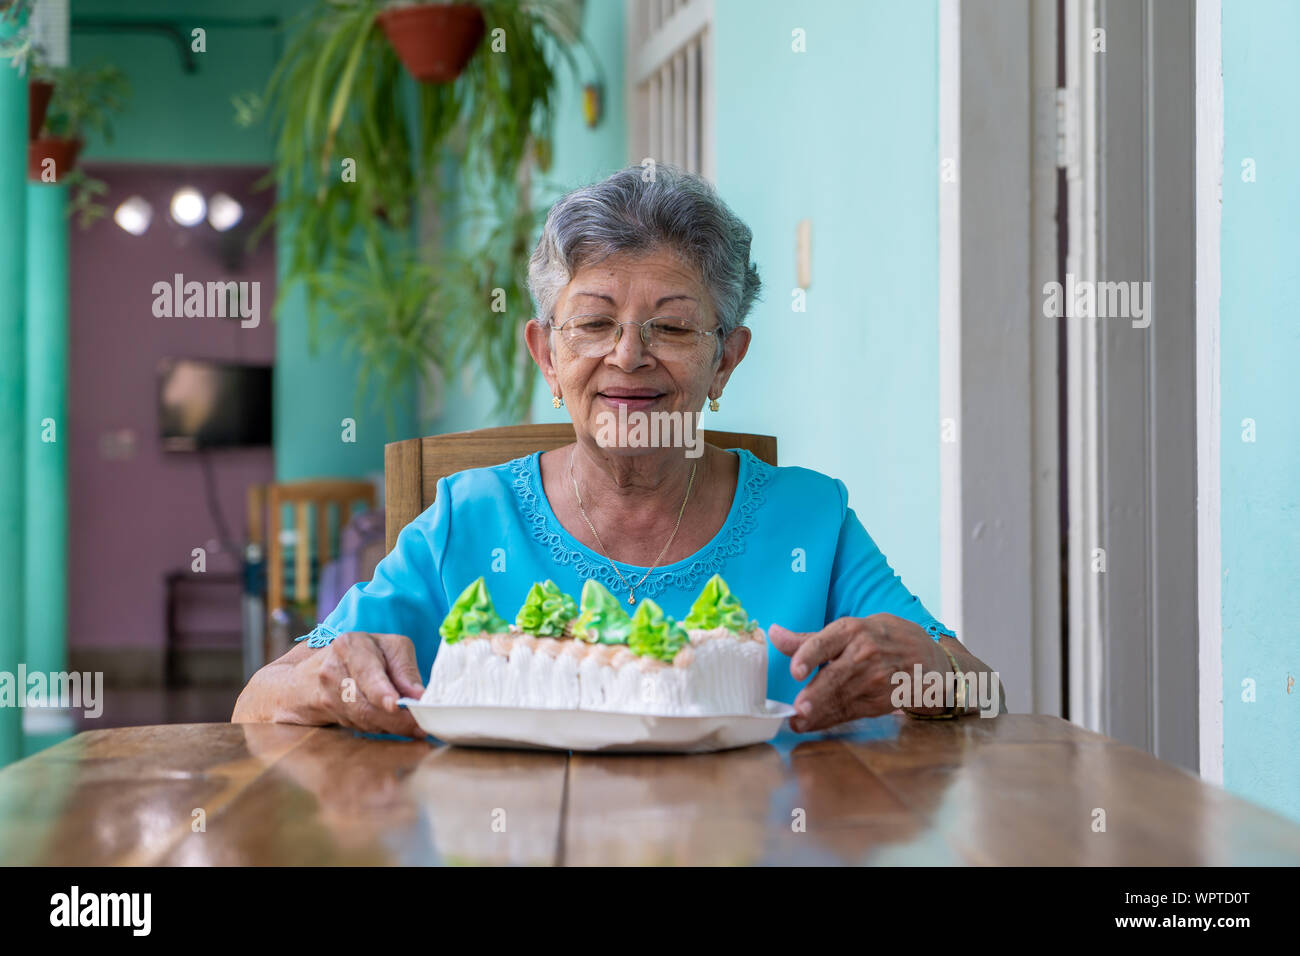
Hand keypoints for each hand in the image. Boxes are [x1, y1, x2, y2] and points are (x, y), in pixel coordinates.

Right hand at [233, 632, 425, 738]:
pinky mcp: (322, 710)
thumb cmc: (357, 657)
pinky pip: (355, 724)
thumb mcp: (386, 650)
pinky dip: (375, 727)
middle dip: (396, 719)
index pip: (367, 670)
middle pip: (366, 701)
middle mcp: (333, 666)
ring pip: (362, 717)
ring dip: (388, 726)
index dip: (381, 690)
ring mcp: (324, 691)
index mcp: (351, 644)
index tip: (394, 703)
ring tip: (411, 727)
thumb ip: (404, 670)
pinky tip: (386, 724)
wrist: (301, 678)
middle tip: (420, 728)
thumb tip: (420, 695)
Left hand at [768, 615, 948, 732]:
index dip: (810, 655)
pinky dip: (831, 720)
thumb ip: (810, 639)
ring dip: (818, 713)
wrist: (928, 657)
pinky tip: (813, 724)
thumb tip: (773, 634)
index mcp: (853, 630)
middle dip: (817, 694)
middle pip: (836, 675)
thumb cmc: (879, 638)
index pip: (827, 641)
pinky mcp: (883, 700)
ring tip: (798, 722)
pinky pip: (852, 712)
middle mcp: (866, 653)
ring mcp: (878, 679)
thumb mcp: (850, 629)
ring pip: (843, 698)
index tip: (795, 670)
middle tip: (799, 709)